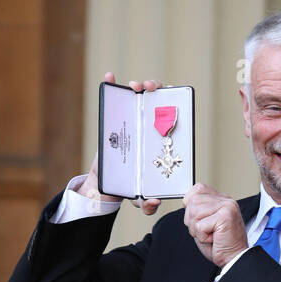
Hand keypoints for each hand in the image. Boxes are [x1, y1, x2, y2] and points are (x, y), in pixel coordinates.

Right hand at [76, 72, 161, 215]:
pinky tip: (109, 76)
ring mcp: (131, 119)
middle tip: (150, 89)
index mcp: (159, 139)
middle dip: (156, 87)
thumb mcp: (139, 199)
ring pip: (137, 96)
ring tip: (134, 87)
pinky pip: (113, 96)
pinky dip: (110, 82)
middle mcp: (147, 125)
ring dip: (138, 86)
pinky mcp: (114, 118)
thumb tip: (155, 202)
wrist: (106, 186)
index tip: (171, 95)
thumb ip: (147, 205)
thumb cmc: (129, 187)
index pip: (171, 116)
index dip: (174, 101)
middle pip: (156, 99)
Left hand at [183, 183, 248, 266]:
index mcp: (221, 200)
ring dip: (197, 230)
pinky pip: (200, 226)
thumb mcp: (205, 223)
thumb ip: (197, 209)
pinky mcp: (225, 216)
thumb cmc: (220, 245)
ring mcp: (226, 207)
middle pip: (193, 201)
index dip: (191, 204)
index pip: (198, 189)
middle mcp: (225, 201)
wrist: (234, 259)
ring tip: (211, 235)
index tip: (199, 219)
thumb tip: (186, 201)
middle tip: (206, 231)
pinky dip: (203, 237)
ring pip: (194, 213)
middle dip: (192, 221)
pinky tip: (214, 239)